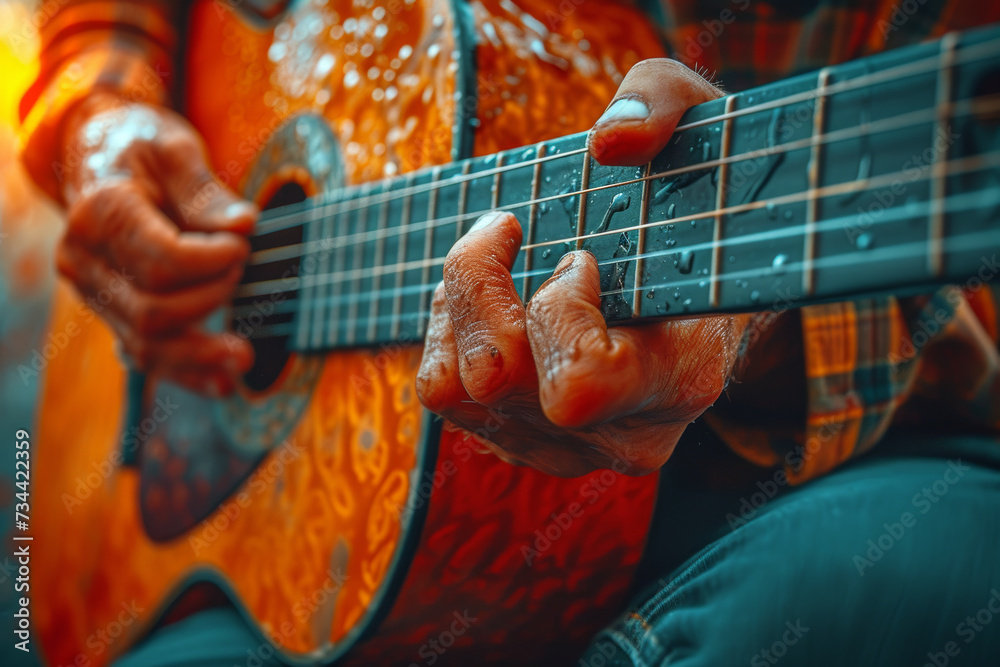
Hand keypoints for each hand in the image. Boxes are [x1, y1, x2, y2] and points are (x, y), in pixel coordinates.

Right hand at [56, 93, 255, 395]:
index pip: (159, 260)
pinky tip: (223, 383)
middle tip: (245, 274)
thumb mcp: (175, 150)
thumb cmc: (142, 147)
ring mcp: (93, 291)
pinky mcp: (109, 311)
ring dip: (198, 356)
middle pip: (151, 310)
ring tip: (245, 358)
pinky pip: (144, 354)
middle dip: (209, 301)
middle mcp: (84, 259)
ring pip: (143, 343)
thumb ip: (207, 192)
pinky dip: (185, 371)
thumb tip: (246, 226)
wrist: (98, 154)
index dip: (210, 262)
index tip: (244, 249)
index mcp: (100, 212)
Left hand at [416, 59, 750, 476]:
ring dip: (457, 301)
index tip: (579, 256)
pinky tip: (483, 298)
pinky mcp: (519, 441)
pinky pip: (442, 391)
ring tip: (494, 256)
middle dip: (481, 284)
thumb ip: (665, 106)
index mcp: (681, 379)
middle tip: (510, 228)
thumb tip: (609, 141)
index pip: (580, 383)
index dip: (557, 309)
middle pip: (497, 376)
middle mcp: (622, 434)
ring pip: (460, 387)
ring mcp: (566, 447)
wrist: (702, 292)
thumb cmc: (698, 212)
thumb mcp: (702, 133)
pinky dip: (445, 330)